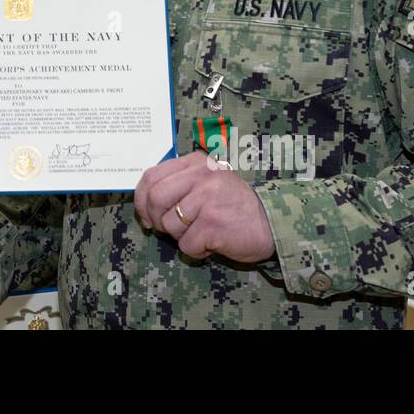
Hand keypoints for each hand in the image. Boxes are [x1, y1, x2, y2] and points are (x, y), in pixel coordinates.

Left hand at [133, 151, 276, 263]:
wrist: (272, 222)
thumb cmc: (234, 205)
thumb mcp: (209, 181)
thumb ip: (180, 184)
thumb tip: (145, 205)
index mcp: (196, 162)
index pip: (151, 176)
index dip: (141, 199)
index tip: (146, 216)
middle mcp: (201, 176)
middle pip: (155, 198)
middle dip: (156, 219)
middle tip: (168, 229)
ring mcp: (206, 199)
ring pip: (169, 224)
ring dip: (181, 237)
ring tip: (201, 232)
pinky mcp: (212, 223)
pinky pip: (186, 245)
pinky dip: (196, 250)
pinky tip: (212, 243)